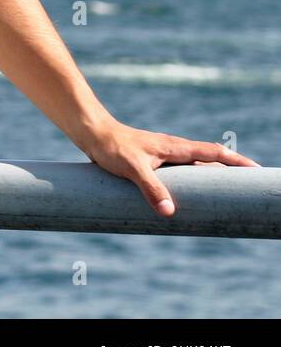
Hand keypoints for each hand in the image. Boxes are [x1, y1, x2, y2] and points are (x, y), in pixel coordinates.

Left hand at [79, 121, 261, 216]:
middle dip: (229, 172)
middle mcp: (173, 150)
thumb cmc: (111, 146)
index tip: (256, 170)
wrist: (91, 133)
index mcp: (176, 148)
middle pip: (209, 162)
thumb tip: (169, 213)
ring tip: (223, 195)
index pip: (214, 153)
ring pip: (193, 168)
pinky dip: (189, 182)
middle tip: (246, 188)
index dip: (236, 161)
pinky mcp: (150, 162)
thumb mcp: (132, 168)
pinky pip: (178, 173)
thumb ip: (151, 189)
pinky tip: (186, 194)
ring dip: (209, 178)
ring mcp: (162, 156)